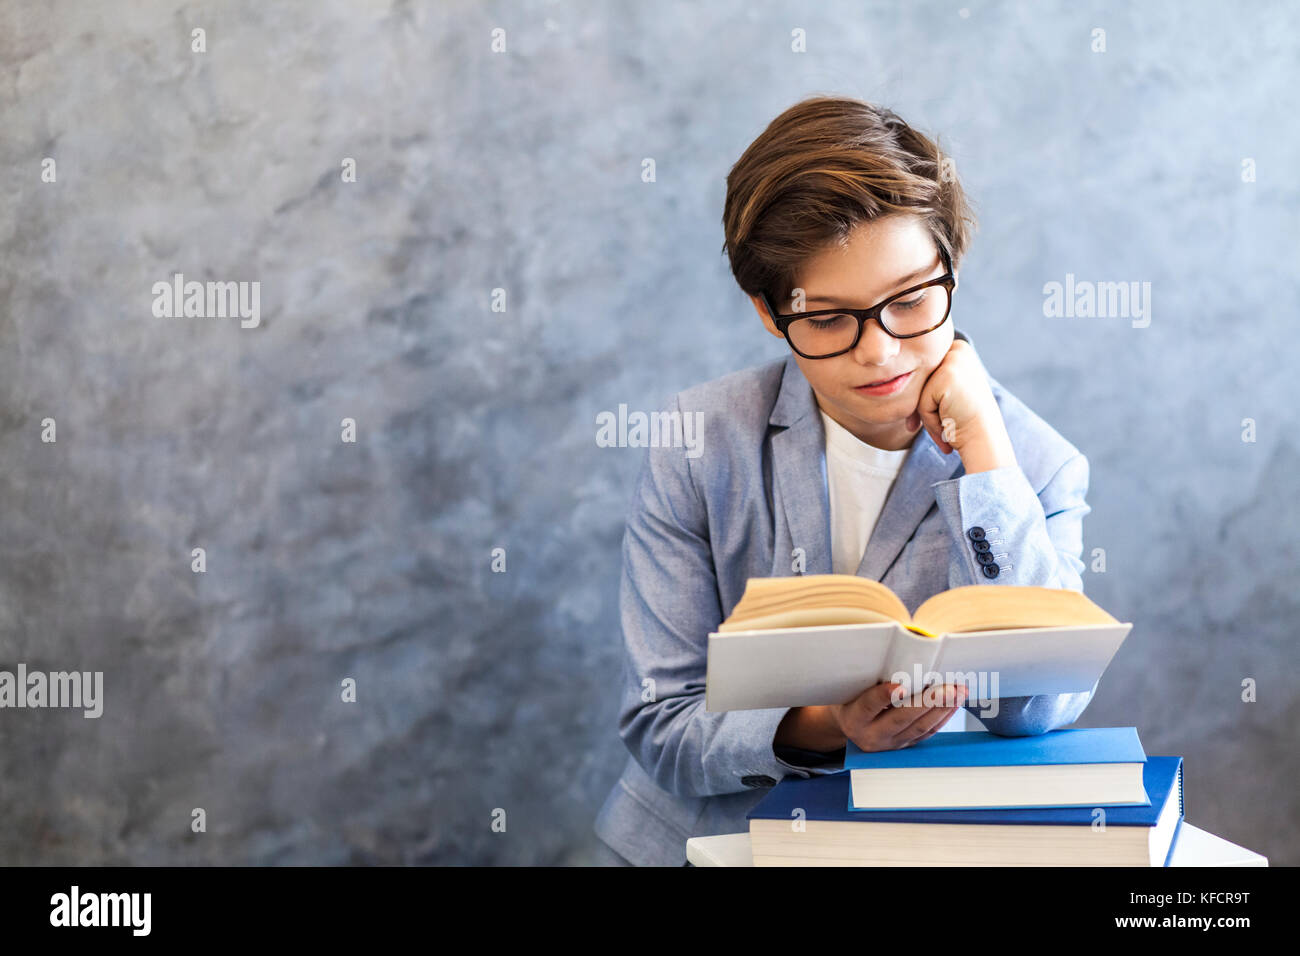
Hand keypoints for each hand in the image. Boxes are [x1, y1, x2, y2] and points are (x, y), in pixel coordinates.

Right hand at [829, 681, 966, 751]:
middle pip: (902, 719)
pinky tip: (953, 703)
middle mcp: (872, 736)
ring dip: (942, 709)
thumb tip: (901, 664)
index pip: (869, 706)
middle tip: (946, 688)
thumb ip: (871, 681)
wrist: (850, 724)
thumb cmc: (851, 699)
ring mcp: (891, 744)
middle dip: (928, 702)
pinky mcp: (905, 746)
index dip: (885, 696)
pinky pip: (928, 733)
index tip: (900, 686)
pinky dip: (943, 717)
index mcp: (855, 719)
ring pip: (920, 728)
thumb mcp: (851, 689)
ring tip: (957, 692)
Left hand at [904, 339, 1016, 472]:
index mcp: (958, 349)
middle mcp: (957, 349)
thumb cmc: (963, 420)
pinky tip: (949, 422)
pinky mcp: (947, 376)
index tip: (942, 413)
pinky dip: (930, 419)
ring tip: (949, 422)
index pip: (924, 372)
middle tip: (945, 422)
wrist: (983, 438)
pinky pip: (921, 402)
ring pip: (918, 391)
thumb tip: (895, 380)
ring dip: (928, 415)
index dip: (927, 397)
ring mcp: (953, 360)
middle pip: (919, 379)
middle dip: (924, 407)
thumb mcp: (947, 392)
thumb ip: (929, 381)